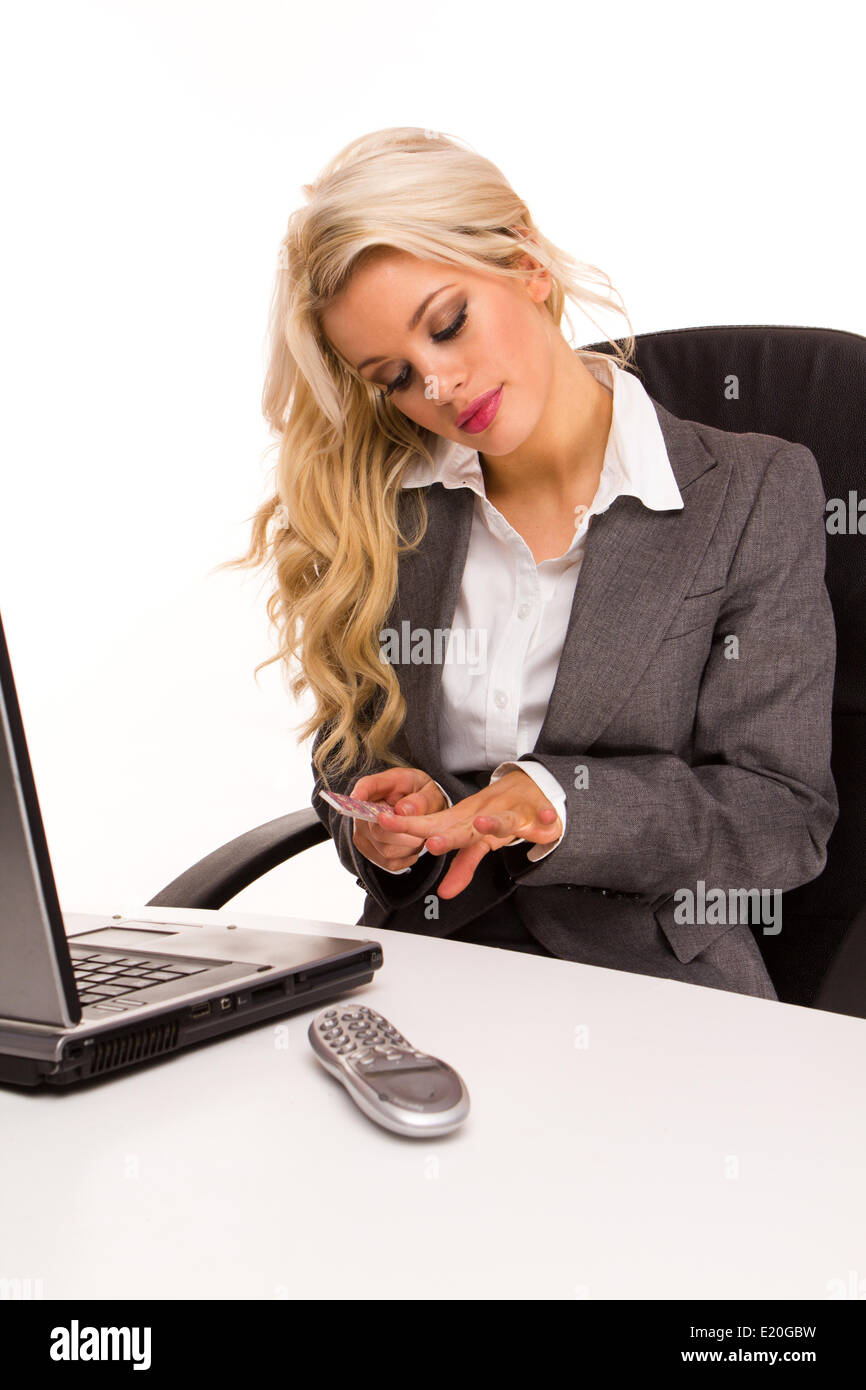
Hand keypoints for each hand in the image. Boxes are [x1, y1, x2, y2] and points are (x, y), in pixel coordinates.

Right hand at [350, 767, 447, 873]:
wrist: (420, 811)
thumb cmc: (421, 796)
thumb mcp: (429, 791)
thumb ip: (421, 800)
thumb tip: (403, 811)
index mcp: (381, 786)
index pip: (365, 786)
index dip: (360, 792)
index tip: (358, 797)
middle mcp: (364, 810)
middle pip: (376, 828)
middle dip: (405, 834)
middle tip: (422, 833)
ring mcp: (363, 833)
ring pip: (385, 849)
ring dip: (409, 847)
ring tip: (418, 835)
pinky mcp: (369, 851)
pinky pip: (390, 862)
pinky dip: (407, 857)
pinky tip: (412, 845)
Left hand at [376, 768, 561, 898]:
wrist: (530, 788)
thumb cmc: (497, 816)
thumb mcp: (478, 843)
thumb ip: (462, 867)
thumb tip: (444, 892)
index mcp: (466, 823)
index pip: (434, 826)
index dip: (410, 827)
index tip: (384, 822)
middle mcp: (485, 816)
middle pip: (465, 826)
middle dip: (450, 834)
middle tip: (432, 841)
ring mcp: (512, 814)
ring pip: (504, 819)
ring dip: (495, 822)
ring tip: (484, 824)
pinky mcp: (538, 813)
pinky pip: (543, 815)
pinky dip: (545, 816)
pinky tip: (547, 819)